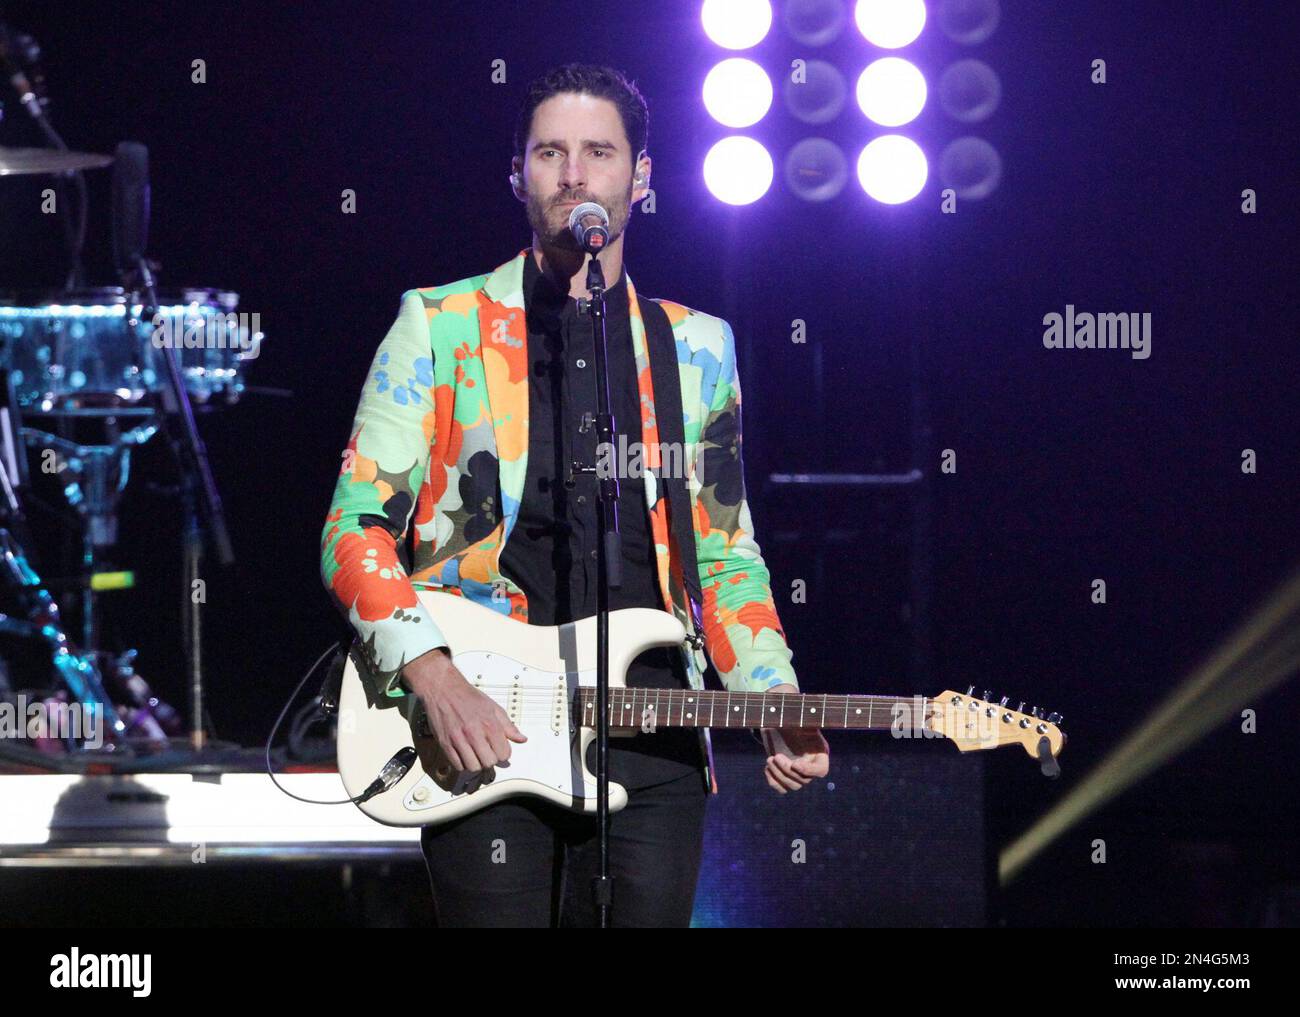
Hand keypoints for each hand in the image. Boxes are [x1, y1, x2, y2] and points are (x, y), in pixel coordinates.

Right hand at [401, 648, 526, 771]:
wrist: (444, 689)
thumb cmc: (468, 697)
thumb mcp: (494, 708)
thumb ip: (509, 726)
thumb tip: (522, 739)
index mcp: (489, 724)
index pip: (503, 754)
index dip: (503, 753)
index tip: (499, 749)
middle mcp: (474, 733)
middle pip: (489, 763)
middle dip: (490, 759)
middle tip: (488, 752)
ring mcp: (458, 739)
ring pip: (473, 767)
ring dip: (477, 764)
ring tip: (476, 755)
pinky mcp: (445, 743)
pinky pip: (457, 765)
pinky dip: (463, 764)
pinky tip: (465, 755)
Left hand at [761, 683, 829, 793]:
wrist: (777, 721)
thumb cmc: (788, 715)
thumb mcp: (796, 715)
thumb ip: (801, 716)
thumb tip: (801, 707)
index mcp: (819, 751)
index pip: (821, 771)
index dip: (809, 771)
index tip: (795, 764)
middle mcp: (811, 764)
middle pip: (803, 780)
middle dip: (787, 770)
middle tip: (775, 757)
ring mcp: (798, 772)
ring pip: (793, 786)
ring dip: (779, 775)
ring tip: (769, 759)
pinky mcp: (785, 775)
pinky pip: (782, 788)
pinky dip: (773, 781)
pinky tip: (767, 767)